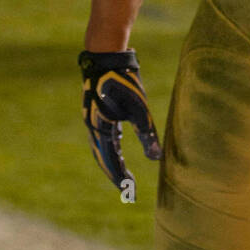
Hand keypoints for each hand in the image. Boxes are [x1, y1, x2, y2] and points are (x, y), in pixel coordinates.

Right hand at [79, 49, 161, 192]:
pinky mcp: (98, 111)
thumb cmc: (124, 82)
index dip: (120, 178)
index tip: (129, 192)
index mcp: (101, 130)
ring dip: (111, 162)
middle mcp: (93, 127)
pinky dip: (110, 146)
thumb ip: (146, 133)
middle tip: (127, 189)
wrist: (106, 58)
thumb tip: (156, 158)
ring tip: (124, 174)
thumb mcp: (139, 108)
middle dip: (115, 174)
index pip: (110, 161)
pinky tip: (119, 147)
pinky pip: (103, 135)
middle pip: (103, 158)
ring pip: (101, 148)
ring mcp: (93, 119)